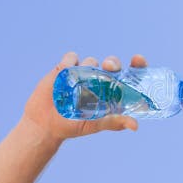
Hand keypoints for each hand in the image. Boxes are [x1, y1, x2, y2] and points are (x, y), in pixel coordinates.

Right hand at [22, 51, 148, 141]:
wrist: (45, 124)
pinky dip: (70, 62)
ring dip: (88, 67)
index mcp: (111, 91)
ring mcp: (82, 73)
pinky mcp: (65, 67)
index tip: (138, 59)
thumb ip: (114, 122)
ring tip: (76, 86)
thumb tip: (135, 126)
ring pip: (92, 60)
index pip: (130, 74)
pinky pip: (71, 57)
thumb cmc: (73, 126)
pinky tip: (64, 74)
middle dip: (113, 62)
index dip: (137, 64)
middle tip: (109, 67)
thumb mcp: (96, 124)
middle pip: (112, 63)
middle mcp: (99, 80)